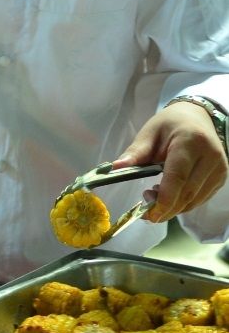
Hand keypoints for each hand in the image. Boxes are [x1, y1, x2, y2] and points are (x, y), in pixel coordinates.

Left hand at [114, 101, 227, 221]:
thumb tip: (115, 169)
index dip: (164, 199)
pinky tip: (169, 193)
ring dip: (172, 207)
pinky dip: (182, 203)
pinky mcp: (220, 178)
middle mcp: (211, 156)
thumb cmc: (170, 125)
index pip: (178, 176)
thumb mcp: (149, 133)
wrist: (197, 117)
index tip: (150, 215)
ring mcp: (219, 169)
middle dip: (165, 207)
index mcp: (191, 141)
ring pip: (194, 200)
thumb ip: (135, 153)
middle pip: (187, 193)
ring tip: (153, 195)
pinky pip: (200, 199)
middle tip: (144, 209)